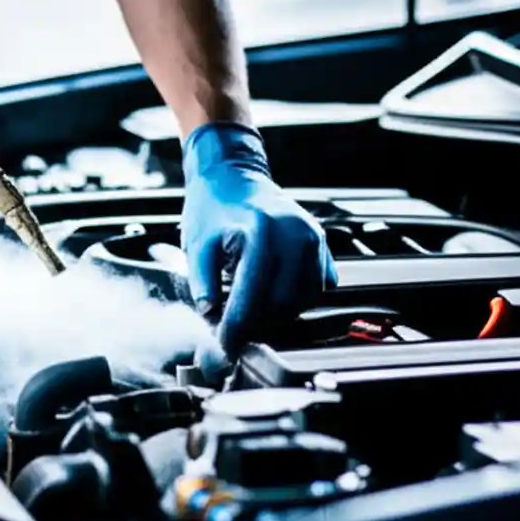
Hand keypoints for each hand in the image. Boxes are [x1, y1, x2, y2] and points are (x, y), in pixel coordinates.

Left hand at [181, 123, 337, 358]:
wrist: (232, 175)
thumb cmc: (213, 206)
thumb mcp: (197, 243)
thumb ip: (202, 283)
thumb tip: (210, 318)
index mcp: (263, 232)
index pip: (253, 296)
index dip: (237, 328)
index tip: (224, 346)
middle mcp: (296, 235)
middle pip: (282, 303)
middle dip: (257, 325)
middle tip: (233, 332)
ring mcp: (313, 238)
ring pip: (304, 299)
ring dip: (278, 315)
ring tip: (249, 313)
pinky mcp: (322, 244)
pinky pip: (317, 287)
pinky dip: (296, 300)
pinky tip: (270, 296)